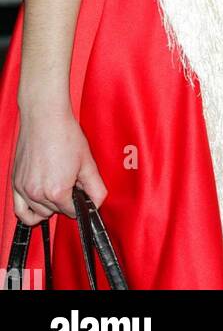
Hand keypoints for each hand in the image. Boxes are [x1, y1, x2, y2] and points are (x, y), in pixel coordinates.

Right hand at [13, 102, 106, 224]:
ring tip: (58, 184)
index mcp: (57, 191)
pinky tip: (40, 205)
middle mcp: (38, 194)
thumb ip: (95, 187)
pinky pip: (20, 211)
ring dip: (50, 205)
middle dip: (67, 200)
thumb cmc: (65, 134)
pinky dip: (30, 214)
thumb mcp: (87, 161)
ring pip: (40, 212)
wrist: (45, 117)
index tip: (82, 191)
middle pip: (57, 211)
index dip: (81, 201)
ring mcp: (24, 190)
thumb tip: (98, 203)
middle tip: (71, 181)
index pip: (73, 212)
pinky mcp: (15, 183)